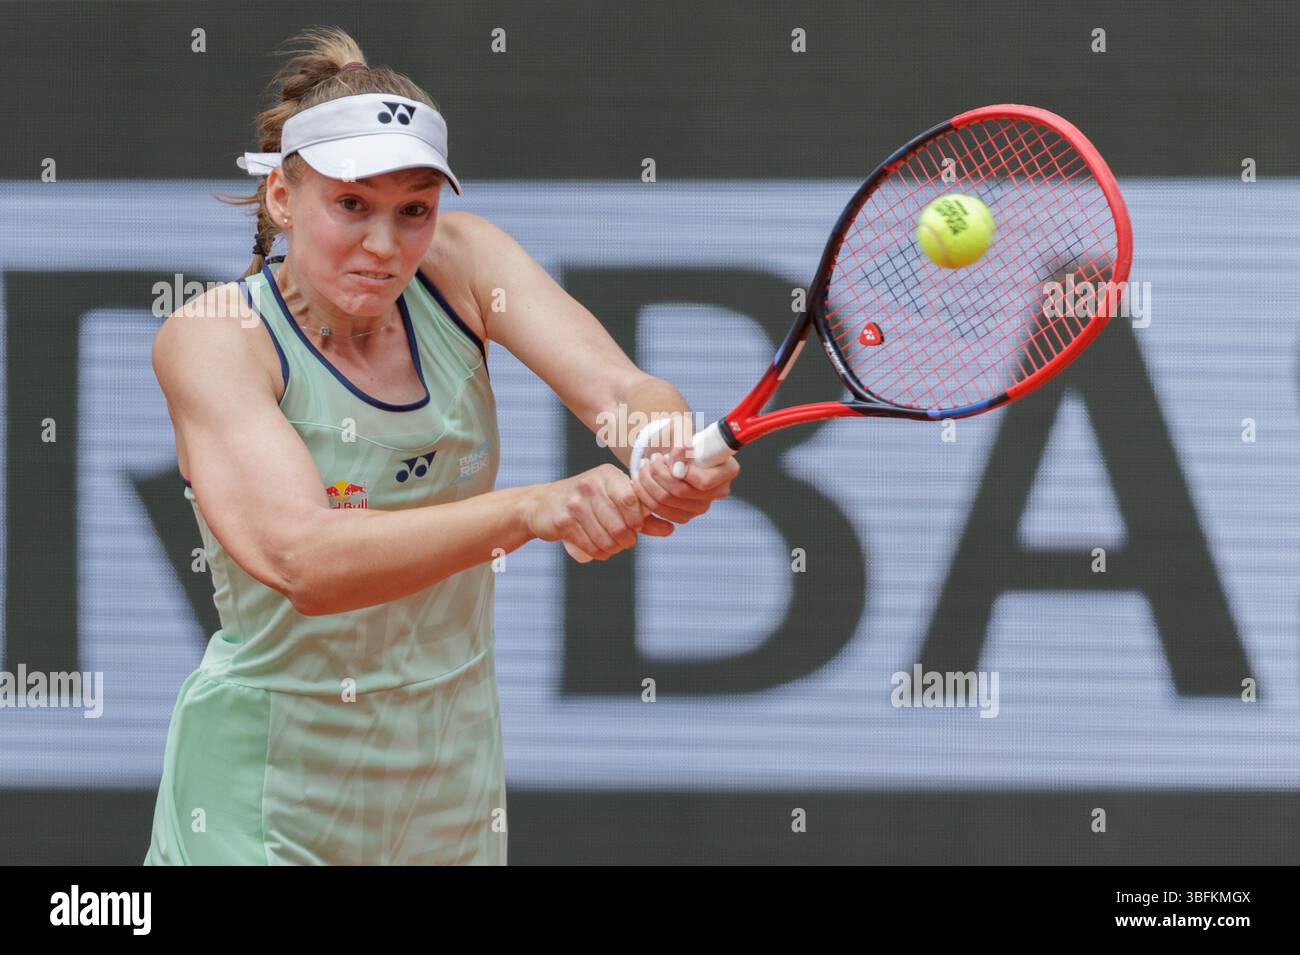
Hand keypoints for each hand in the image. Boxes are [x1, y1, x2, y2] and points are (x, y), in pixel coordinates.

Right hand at [527, 464, 674, 559]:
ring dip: (613, 549)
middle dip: (626, 540)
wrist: (542, 504)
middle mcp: (590, 485)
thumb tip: (671, 529)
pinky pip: (589, 545)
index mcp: (607, 475)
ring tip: (613, 547)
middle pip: (619, 524)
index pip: (631, 500)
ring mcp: (574, 503)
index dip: (638, 520)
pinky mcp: (562, 520)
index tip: (636, 528)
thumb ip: (643, 514)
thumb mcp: (613, 499)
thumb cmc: (587, 501)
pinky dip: (599, 554)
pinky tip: (600, 551)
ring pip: (605, 538)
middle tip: (626, 542)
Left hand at [631, 441, 739, 524]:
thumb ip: (683, 439)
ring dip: (648, 483)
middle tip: (650, 459)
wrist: (671, 449)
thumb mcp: (682, 427)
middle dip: (658, 474)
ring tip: (643, 467)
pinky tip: (641, 481)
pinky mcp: (685, 515)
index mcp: (728, 470)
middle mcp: (718, 491)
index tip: (665, 456)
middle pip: (681, 492)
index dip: (680, 470)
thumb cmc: (680, 436)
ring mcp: (702, 506)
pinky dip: (645, 495)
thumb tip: (679, 464)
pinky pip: (661, 512)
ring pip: (667, 502)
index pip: (703, 481)